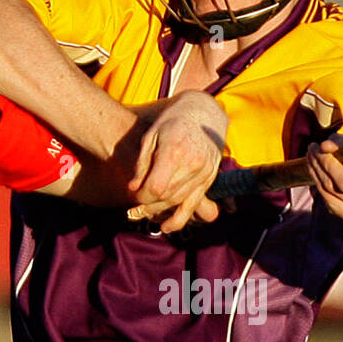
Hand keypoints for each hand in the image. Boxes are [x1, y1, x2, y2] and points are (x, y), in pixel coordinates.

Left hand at [127, 91, 225, 231]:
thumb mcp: (150, 136)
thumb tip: (132, 189)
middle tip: (133, 210)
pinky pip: (195, 203)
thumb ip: (141, 163)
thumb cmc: (170, 123)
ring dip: (160, 212)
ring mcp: (204, 172)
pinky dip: (180, 218)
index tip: (132, 196)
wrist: (202, 114)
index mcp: (174, 151)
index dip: (141, 197)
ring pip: (179, 202)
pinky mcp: (210, 178)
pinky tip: (166, 227)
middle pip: (166, 196)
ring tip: (144, 215)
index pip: (155, 187)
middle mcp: (192, 164)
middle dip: (148, 206)